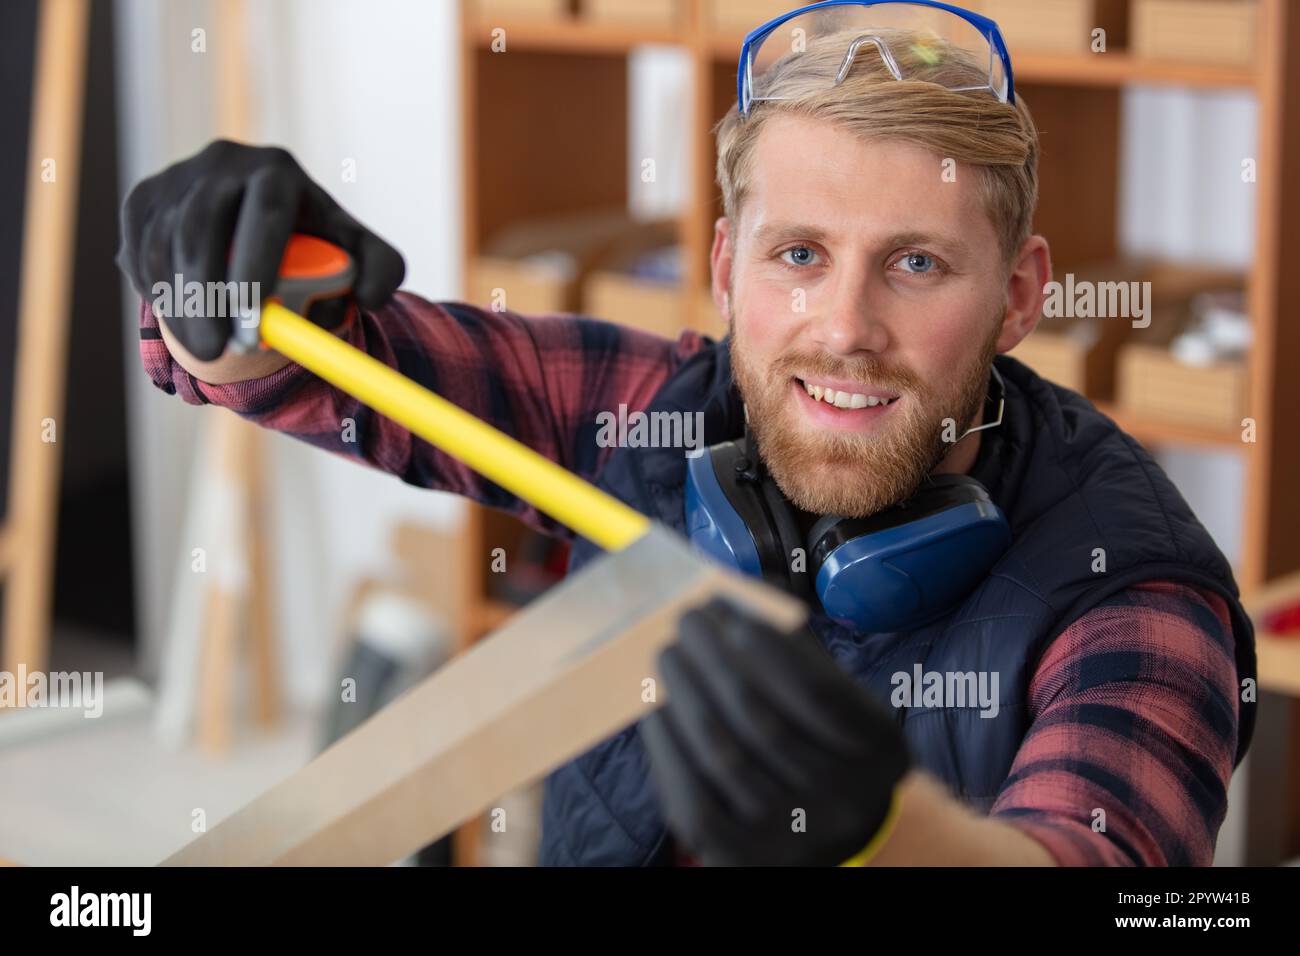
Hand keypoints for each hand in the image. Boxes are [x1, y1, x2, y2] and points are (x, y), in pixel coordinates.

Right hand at [117, 139, 404, 359]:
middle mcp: (223, 163)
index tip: (253, 312)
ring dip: (181, 305)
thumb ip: (381, 273)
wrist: (263, 236)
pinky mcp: (143, 201)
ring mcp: (177, 178)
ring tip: (207, 349)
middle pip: (202, 224)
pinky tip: (186, 319)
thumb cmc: (318, 250)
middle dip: (207, 293)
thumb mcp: (359, 258)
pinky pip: (140, 252)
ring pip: (164, 244)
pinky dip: (158, 293)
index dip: (256, 260)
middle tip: (218, 350)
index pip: (266, 209)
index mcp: (279, 172)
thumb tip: (368, 296)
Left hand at [641, 597, 908, 865]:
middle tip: (685, 619)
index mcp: (880, 749)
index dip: (767, 648)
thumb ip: (794, 647)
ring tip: (668, 653)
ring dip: (685, 694)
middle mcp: (845, 801)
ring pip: (723, 756)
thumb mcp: (835, 693)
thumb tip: (738, 590)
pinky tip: (657, 705)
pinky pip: (693, 797)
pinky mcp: (740, 857)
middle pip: (762, 722)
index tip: (727, 609)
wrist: (827, 829)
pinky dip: (668, 745)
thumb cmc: (823, 738)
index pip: (818, 694)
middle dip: (714, 660)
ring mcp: (791, 837)